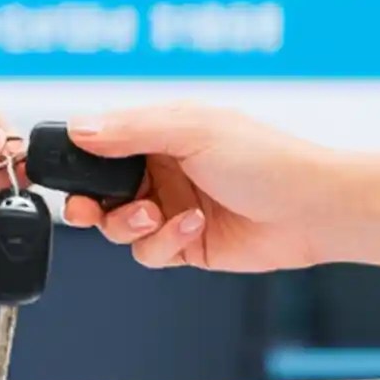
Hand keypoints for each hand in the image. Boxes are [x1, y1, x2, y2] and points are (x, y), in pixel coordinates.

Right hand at [63, 103, 336, 271]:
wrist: (314, 211)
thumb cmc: (268, 160)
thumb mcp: (194, 130)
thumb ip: (132, 129)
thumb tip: (81, 127)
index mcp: (162, 132)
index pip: (102, 144)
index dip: (80, 161)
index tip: (65, 173)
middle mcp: (164, 170)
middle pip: (101, 191)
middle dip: (91, 203)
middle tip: (89, 209)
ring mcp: (173, 208)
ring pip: (119, 227)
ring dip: (130, 224)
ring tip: (156, 216)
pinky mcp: (186, 245)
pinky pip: (150, 252)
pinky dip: (164, 242)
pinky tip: (194, 226)